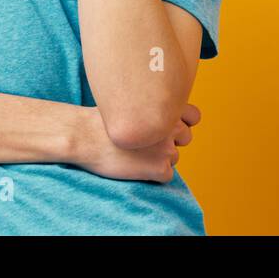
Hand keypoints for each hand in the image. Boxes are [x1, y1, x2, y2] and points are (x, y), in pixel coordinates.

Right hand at [72, 103, 201, 182]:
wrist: (84, 135)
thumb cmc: (102, 119)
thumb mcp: (132, 101)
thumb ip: (153, 107)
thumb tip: (168, 117)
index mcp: (166, 106)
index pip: (194, 116)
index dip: (181, 122)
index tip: (166, 126)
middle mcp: (172, 125)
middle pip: (185, 138)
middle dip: (170, 142)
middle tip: (145, 143)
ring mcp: (167, 147)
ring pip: (174, 158)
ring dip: (159, 159)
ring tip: (135, 154)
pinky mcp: (159, 168)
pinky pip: (166, 176)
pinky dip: (153, 176)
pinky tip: (135, 167)